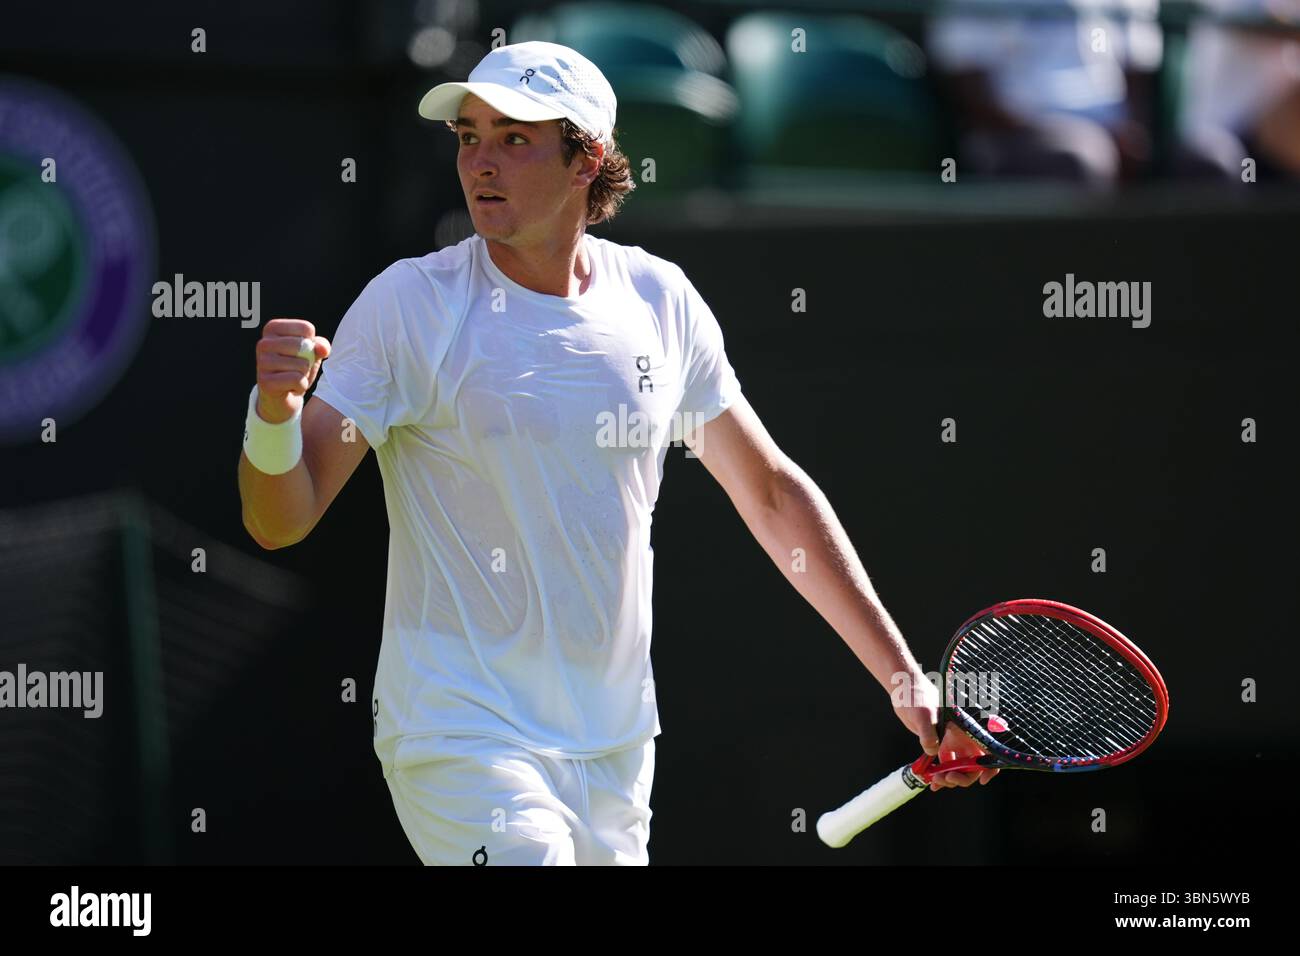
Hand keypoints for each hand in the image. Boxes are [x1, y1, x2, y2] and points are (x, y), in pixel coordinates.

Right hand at [255, 318, 330, 422]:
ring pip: (302, 364)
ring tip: (292, 378)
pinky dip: (301, 386)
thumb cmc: (296, 368)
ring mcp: (262, 362)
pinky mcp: (265, 381)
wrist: (282, 397)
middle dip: (308, 361)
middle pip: (304, 345)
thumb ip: (321, 345)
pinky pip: (297, 380)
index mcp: (272, 328)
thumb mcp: (312, 352)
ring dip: (304, 375)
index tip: (300, 353)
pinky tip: (290, 388)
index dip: (312, 344)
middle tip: (297, 368)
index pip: (306, 328)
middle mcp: (263, 343)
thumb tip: (323, 349)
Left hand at [892, 669, 999, 790]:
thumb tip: (932, 751)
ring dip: (950, 777)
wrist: (904, 690)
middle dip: (962, 776)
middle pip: (973, 764)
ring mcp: (952, 740)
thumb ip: (928, 734)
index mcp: (966, 727)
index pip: (988, 749)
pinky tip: (931, 780)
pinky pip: (944, 764)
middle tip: (946, 779)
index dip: (990, 766)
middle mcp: (962, 735)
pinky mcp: (940, 744)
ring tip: (935, 782)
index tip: (981, 780)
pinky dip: (940, 774)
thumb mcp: (923, 715)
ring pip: (958, 766)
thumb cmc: (917, 696)